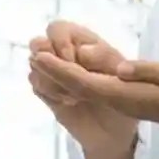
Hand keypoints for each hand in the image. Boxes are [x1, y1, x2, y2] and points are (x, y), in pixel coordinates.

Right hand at [28, 21, 138, 154]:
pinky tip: (68, 102)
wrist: (118, 129)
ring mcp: (53, 71)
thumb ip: (103, 57)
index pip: (58, 29)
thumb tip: (80, 51)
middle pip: (38, 42)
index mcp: (83, 40)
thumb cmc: (124, 94)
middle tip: (66, 80)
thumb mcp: (121, 71)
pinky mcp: (47, 91)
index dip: (60, 44)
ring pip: (34, 65)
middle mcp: (64, 52)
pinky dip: (50, 93)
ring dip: (52, 81)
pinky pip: (35, 84)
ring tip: (75, 96)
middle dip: (47, 62)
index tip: (74, 64)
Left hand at [30, 54, 158, 158]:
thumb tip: (120, 67)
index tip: (38, 55)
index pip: (85, 83)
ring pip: (88, 88)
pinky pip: (100, 90)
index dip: (59, 69)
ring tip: (43, 56)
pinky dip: (81, 79)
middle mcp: (124, 101)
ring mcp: (128, 102)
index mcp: (130, 96)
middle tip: (30, 49)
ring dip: (64, 74)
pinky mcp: (135, 100)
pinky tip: (75, 68)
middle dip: (54, 70)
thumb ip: (149, 71)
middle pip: (80, 86)